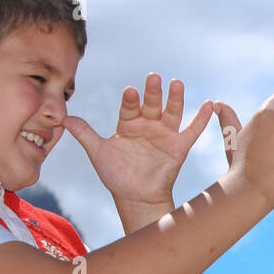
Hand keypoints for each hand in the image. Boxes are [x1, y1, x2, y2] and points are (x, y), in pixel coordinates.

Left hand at [64, 74, 212, 209]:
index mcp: (128, 123)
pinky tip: (211, 104)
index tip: (130, 91)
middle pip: (151, 104)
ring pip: (171, 112)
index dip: (130, 100)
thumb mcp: (98, 152)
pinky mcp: (179, 147)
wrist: (135, 196)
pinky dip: (202, 119)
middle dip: (153, 92)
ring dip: (175, 98)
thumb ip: (85, 134)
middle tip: (154, 77)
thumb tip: (63, 118)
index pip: (129, 107)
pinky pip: (192, 131)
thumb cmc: (116, 174)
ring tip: (176, 83)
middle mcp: (148, 124)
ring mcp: (164, 134)